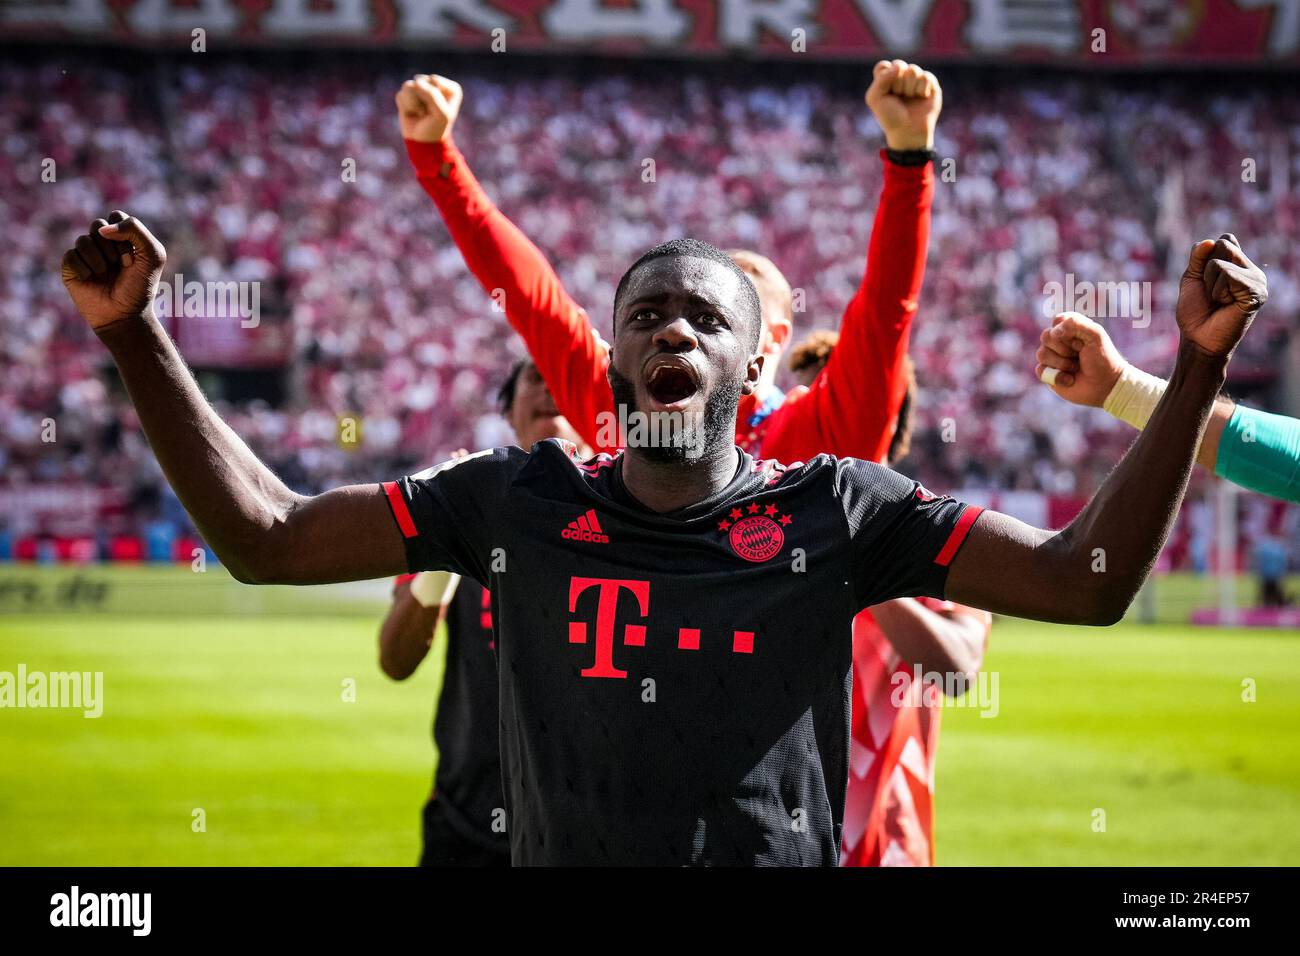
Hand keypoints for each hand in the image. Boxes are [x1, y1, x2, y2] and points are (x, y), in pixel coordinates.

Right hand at [61, 211, 164, 330]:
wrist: (125, 314)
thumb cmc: (140, 285)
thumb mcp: (153, 255)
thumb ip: (135, 230)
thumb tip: (103, 229)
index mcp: (121, 236)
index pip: (116, 216)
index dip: (125, 234)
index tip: (134, 257)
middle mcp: (101, 242)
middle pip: (98, 225)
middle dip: (113, 248)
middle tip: (122, 267)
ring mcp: (84, 253)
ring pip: (84, 241)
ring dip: (100, 261)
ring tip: (106, 275)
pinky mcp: (70, 266)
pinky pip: (72, 256)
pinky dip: (86, 270)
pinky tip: (92, 280)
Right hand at [395, 74, 462, 143]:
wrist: (422, 142)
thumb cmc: (435, 128)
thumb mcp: (441, 113)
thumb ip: (431, 94)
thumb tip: (414, 82)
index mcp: (451, 89)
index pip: (434, 81)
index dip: (434, 97)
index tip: (438, 111)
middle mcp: (436, 85)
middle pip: (421, 81)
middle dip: (422, 99)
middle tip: (428, 113)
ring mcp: (421, 89)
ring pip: (409, 86)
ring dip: (413, 104)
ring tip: (420, 114)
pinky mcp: (407, 95)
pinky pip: (401, 95)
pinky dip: (405, 107)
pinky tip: (412, 113)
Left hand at [865, 60, 940, 150]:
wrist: (908, 131)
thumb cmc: (890, 116)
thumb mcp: (875, 98)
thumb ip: (881, 78)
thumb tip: (900, 66)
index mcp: (886, 79)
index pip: (883, 66)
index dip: (884, 77)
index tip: (885, 91)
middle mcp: (901, 77)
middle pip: (899, 65)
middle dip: (897, 84)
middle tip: (898, 98)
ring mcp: (916, 79)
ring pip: (913, 70)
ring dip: (909, 88)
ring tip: (909, 99)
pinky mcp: (930, 84)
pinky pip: (926, 76)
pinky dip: (921, 90)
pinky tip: (921, 98)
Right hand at [1035, 312, 1125, 407]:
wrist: (1105, 385)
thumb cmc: (1103, 359)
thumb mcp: (1095, 334)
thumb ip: (1075, 323)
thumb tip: (1053, 332)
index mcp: (1071, 329)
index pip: (1057, 320)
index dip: (1067, 330)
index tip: (1082, 340)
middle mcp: (1059, 342)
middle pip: (1046, 336)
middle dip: (1065, 348)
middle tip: (1080, 354)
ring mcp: (1052, 358)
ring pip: (1042, 354)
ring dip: (1062, 363)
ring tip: (1076, 368)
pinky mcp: (1048, 373)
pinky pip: (1040, 370)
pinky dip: (1057, 376)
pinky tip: (1070, 380)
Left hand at [1176, 233, 1267, 358]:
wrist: (1197, 338)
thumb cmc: (1195, 311)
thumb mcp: (1192, 278)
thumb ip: (1198, 257)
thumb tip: (1210, 241)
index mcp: (1239, 265)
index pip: (1224, 240)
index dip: (1205, 257)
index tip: (1204, 280)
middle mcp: (1252, 270)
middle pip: (1224, 244)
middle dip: (1206, 269)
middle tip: (1211, 293)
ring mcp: (1258, 280)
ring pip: (1222, 261)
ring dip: (1210, 283)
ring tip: (1218, 300)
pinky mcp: (1257, 292)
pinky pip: (1229, 275)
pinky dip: (1218, 290)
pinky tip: (1226, 304)